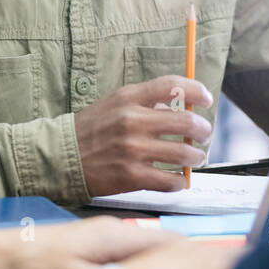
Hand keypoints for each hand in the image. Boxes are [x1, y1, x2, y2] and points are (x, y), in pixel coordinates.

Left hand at [0, 216, 183, 268]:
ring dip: (161, 263)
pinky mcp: (96, 240)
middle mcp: (113, 228)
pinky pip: (131, 250)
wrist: (4, 254)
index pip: (169, 241)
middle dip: (180, 261)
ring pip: (147, 246)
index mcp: (114, 235)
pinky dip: (143, 263)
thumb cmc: (34, 266)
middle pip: (162, 243)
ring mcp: (105, 232)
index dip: (192, 257)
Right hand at [74, 75, 212, 196]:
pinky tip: (175, 179)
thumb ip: (145, 101)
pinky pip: (169, 181)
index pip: (172, 86)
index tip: (206, 99)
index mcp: (129, 98)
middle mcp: (132, 121)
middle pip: (185, 121)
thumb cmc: (91, 129)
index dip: (197, 90)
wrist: (61, 156)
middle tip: (204, 134)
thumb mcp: (115, 103)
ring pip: (183, 154)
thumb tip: (182, 104)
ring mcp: (133, 150)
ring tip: (194, 158)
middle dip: (202, 129)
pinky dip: (178, 182)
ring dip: (195, 157)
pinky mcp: (131, 176)